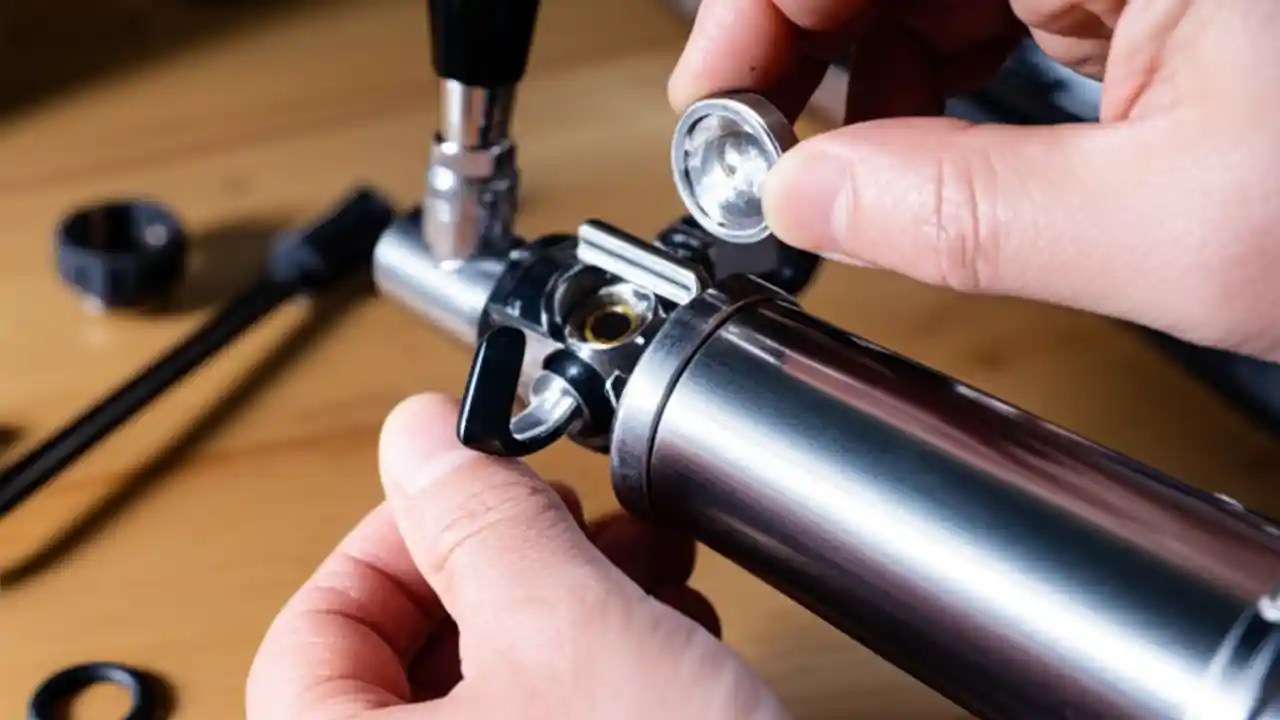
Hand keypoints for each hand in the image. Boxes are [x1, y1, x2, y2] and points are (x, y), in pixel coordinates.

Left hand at [247, 394, 786, 719]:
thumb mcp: (567, 632)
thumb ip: (481, 519)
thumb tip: (419, 435)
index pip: (313, 631)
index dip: (394, 539)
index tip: (468, 488)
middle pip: (406, 658)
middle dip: (506, 567)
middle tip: (566, 520)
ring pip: (493, 690)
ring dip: (566, 606)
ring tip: (641, 564)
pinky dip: (599, 666)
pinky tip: (668, 630)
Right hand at [670, 0, 1279, 360]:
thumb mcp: (1182, 230)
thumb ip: (964, 217)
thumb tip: (811, 203)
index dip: (758, 13)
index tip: (720, 109)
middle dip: (809, 45)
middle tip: (779, 151)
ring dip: (875, 66)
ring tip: (870, 162)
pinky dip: (945, 66)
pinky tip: (939, 132)